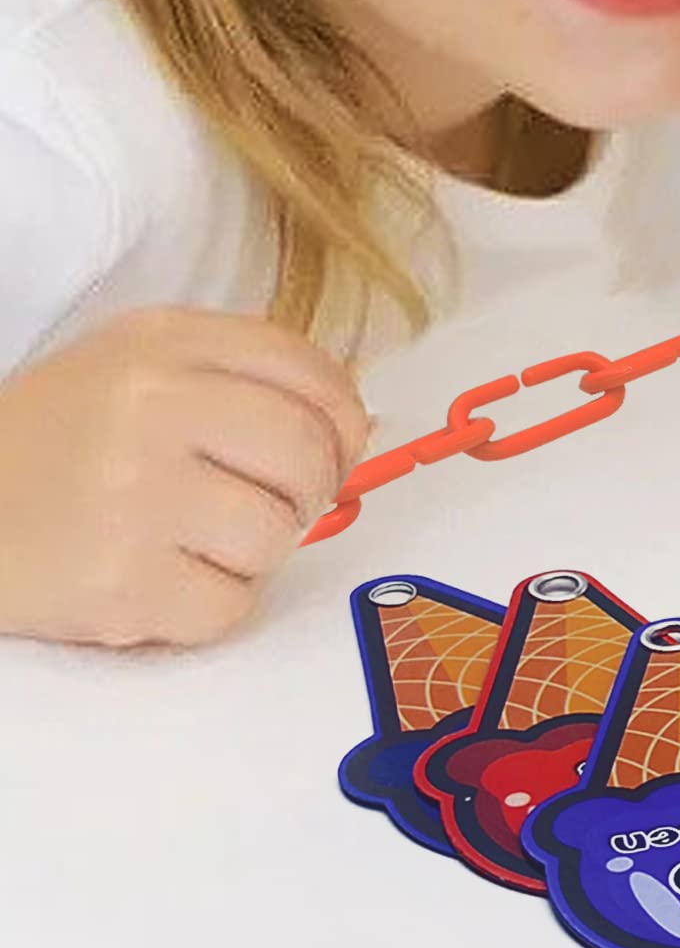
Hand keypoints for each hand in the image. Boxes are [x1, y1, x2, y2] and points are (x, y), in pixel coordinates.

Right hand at [0, 306, 370, 648]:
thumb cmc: (53, 442)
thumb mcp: (134, 366)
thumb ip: (241, 375)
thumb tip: (358, 426)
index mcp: (164, 340)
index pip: (309, 369)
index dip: (343, 420)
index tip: (336, 449)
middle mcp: (152, 405)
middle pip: (307, 453)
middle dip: (308, 491)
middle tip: (273, 506)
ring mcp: (135, 496)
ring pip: (276, 535)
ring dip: (254, 554)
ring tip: (196, 545)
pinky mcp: (118, 586)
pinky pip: (229, 607)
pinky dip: (210, 607)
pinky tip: (163, 584)